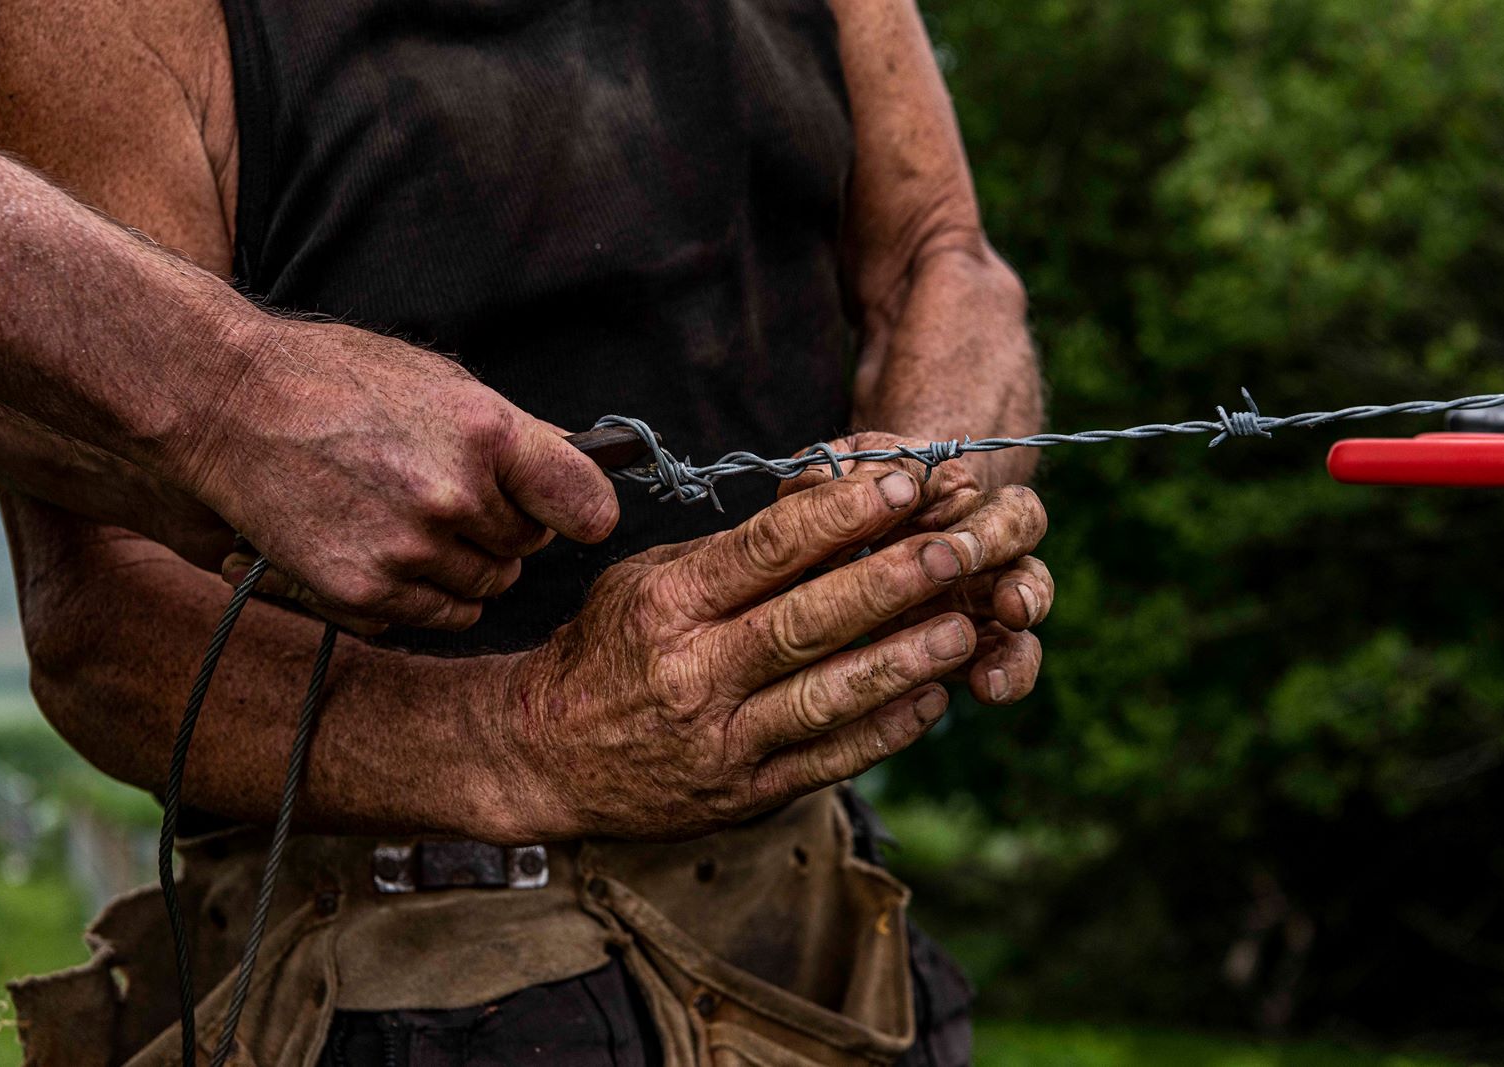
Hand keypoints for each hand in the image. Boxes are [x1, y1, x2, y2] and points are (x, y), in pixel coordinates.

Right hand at [180, 319, 619, 631]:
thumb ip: (514, 432)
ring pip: (487, 587)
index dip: (582, 513)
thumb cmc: (336, 381)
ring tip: (415, 520)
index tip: (575, 515)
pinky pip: (436, 617)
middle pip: (528, 547)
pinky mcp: (365, 593)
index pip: (586, 503)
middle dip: (505, 528)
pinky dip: (425, 595)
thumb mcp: (438, 382)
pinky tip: (388, 550)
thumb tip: (583, 461)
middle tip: (456, 498)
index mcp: (487, 433)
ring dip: (467, 565)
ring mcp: (409, 551)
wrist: (228, 407)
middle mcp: (455, 497)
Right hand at [472, 457, 1046, 840]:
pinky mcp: (740, 795)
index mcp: (667, 605)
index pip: (767, 550)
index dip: (841, 515)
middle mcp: (693, 673)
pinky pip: (825, 762)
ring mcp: (719, 741)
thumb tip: (823, 509)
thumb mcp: (645, 580)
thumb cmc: (604, 650)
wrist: (542, 755)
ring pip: (826, 697)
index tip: (901, 484)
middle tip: (954, 548)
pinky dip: (881, 731)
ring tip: (961, 628)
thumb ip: (729, 554)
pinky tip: (928, 700)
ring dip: (902, 661)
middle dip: (889, 581)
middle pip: (808, 620)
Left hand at [778, 432, 1052, 704]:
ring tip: (997, 670)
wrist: (843, 537)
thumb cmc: (850, 492)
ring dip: (1018, 646)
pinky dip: (1004, 678)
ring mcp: (976, 607)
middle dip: (1022, 588)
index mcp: (964, 507)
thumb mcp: (845, 467)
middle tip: (1006, 603)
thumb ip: (840, 470)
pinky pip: (1000, 668)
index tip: (959, 549)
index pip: (1010, 510)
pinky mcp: (960, 652)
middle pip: (1029, 568)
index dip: (994, 530)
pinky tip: (985, 689)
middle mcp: (983, 557)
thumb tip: (836, 481)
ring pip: (1024, 623)